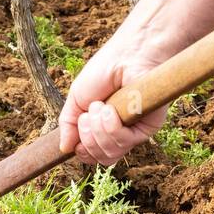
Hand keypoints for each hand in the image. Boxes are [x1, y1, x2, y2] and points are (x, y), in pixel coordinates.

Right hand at [58, 30, 169, 166]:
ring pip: (110, 154)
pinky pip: (123, 143)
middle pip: (100, 158)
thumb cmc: (104, 71)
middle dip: (87, 137)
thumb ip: (68, 124)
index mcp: (104, 128)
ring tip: (100, 106)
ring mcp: (135, 132)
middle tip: (90, 112)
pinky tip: (110, 109)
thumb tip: (64, 150)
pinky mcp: (148, 128)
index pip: (92, 155)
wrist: (127, 55)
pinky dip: (110, 127)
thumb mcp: (77, 98)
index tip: (79, 126)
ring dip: (97, 130)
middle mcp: (120, 133)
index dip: (82, 149)